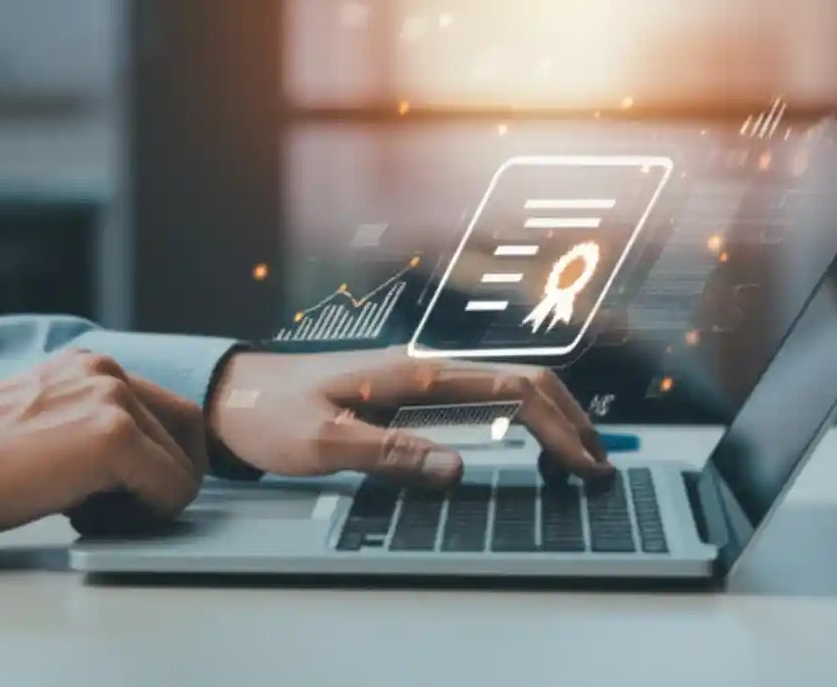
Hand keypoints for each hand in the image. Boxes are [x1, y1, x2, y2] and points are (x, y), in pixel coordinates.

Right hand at [0, 349, 205, 540]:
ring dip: (151, 501)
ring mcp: (112, 399)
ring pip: (184, 466)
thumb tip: (140, 467)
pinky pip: (173, 489)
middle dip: (169, 478)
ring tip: (88, 510)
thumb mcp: (39, 423)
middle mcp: (106, 372)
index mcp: (89, 366)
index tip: (119, 491)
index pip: (170, 414)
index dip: (157, 462)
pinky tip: (86, 516)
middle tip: (116, 508)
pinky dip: (147, 516)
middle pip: (190, 433)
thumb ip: (87, 426)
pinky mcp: (111, 438)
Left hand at [208, 347, 610, 487]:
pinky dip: (520, 422)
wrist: (237, 395)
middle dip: (570, 421)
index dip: (558, 426)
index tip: (585, 463)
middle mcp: (426, 367)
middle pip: (523, 382)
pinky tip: (530, 447)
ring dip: (551, 419)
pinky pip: (482, 402)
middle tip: (600, 468)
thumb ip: (390, 454)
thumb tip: (456, 468)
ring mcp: (420, 379)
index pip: (511, 389)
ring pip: (508, 388)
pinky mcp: (411, 394)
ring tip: (578, 460)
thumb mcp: (324, 441)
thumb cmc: (273, 413)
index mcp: (414, 372)